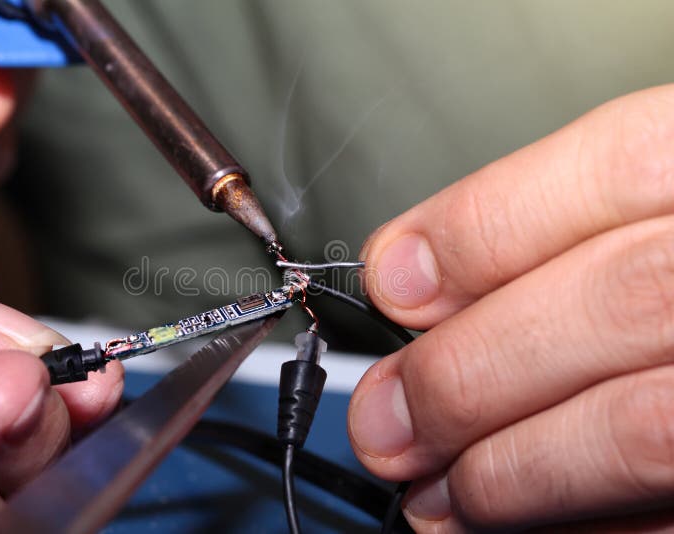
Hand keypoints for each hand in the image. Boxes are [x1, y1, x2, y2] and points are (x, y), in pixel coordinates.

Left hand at [348, 85, 673, 531]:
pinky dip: (583, 531)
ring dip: (510, 473)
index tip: (393, 279)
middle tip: (385, 420)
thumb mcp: (672, 203)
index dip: (483, 226)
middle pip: (623, 301)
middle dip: (472, 372)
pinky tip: (520, 527)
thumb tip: (420, 276)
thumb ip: (566, 227)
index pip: (622, 162)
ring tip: (433, 495)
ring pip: (647, 427)